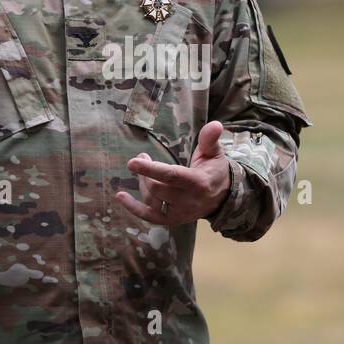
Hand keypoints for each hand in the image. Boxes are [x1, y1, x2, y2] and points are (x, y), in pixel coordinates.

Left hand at [116, 121, 230, 225]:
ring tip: (142, 170)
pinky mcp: (172, 220)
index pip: (171, 176)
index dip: (150, 169)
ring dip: (142, 183)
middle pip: (156, 188)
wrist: (222, 198)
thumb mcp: (214, 153)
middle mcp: (188, 201)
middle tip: (142, 156)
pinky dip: (134, 208)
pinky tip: (121, 196)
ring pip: (151, 200)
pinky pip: (150, 217)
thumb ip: (210, 139)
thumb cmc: (214, 170)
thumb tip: (215, 123)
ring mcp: (180, 213)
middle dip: (145, 172)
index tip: (132, 161)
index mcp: (198, 182)